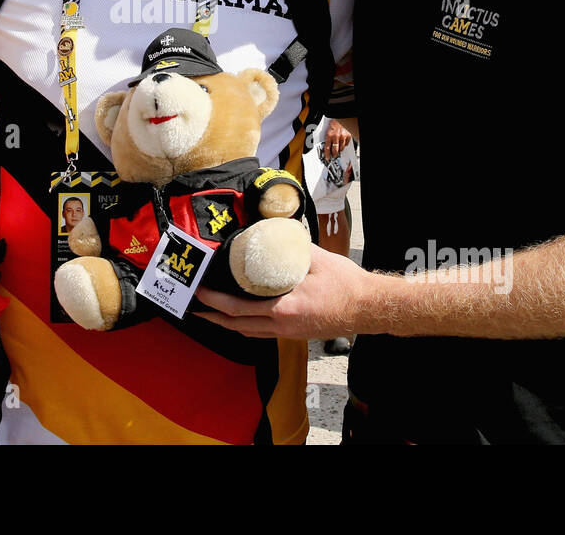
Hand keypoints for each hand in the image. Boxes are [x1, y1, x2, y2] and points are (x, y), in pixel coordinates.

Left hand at [193, 246, 373, 340]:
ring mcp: (289, 333)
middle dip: (212, 316)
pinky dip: (245, 326)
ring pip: (248, 333)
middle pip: (237, 325)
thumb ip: (290, 246)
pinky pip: (262, 334)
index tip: (201, 290)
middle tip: (195, 306)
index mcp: (284, 308)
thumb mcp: (316, 259)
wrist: (368, 308)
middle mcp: (282, 325)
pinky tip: (241, 318)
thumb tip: (271, 230)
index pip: (238, 308)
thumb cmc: (346, 284)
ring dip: (227, 324)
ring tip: (211, 315)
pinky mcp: (295, 334)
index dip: (215, 301)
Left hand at [320, 119, 350, 161]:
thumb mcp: (327, 131)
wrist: (339, 118)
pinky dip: (344, 144)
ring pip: (341, 147)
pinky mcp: (348, 135)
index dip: (327, 154)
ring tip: (338, 150)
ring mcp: (342, 136)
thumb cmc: (333, 124)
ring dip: (339, 150)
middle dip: (334, 154)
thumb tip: (325, 147)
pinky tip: (342, 143)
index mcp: (329, 135)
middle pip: (335, 150)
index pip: (327, 148)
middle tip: (333, 156)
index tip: (327, 158)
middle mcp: (336, 136)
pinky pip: (346, 143)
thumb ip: (327, 139)